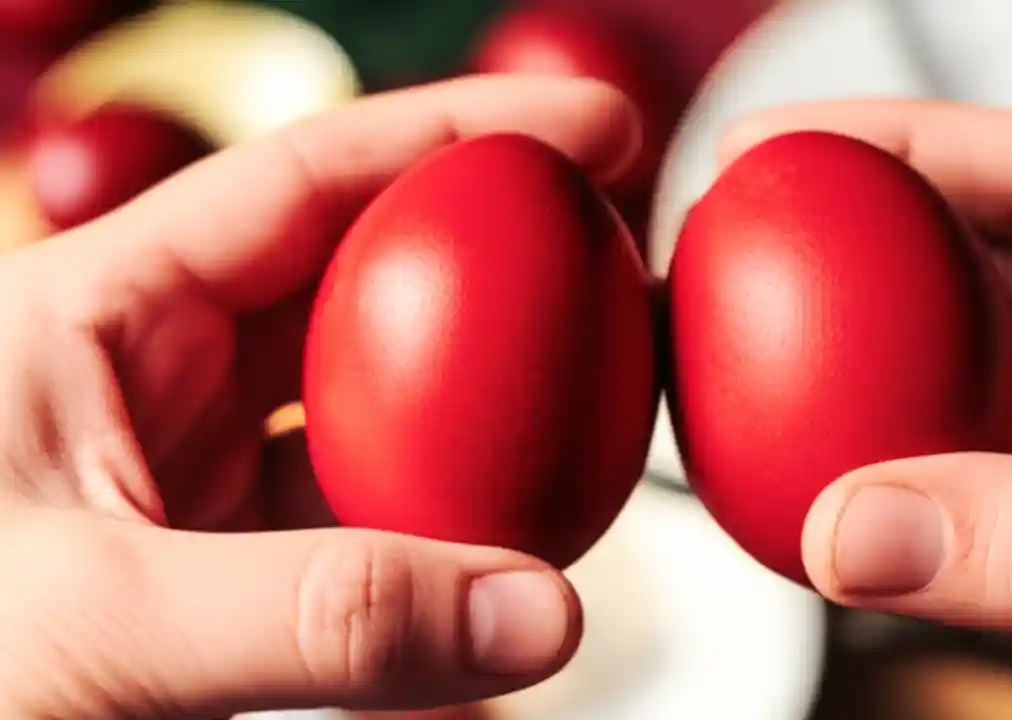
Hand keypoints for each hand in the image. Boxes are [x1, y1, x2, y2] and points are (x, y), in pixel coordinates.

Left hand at [0, 75, 638, 718]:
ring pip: (380, 423)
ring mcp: (204, 481)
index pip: (307, 181)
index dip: (458, 134)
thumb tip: (535, 612)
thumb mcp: (96, 623)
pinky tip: (506, 571)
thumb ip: (315, 618)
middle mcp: (162, 383)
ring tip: (593, 423)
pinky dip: (444, 558)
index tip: (589, 129)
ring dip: (486, 431)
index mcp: (100, 316)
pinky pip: (368, 541)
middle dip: (500, 276)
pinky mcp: (234, 575)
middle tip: (620, 274)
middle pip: (368, 290)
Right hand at [723, 101, 1011, 718]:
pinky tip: (829, 506)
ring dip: (869, 399)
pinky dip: (897, 513)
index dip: (915, 142)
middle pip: (994, 275)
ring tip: (761, 382)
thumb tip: (863, 529)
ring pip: (971, 397)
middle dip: (866, 261)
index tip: (792, 144)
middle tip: (748, 256)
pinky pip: (972, 512)